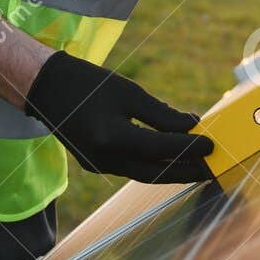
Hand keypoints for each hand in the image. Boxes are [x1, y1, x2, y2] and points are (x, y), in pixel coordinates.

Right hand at [23, 51, 213, 182]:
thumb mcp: (129, 92)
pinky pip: (132, 169)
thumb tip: (192, 126)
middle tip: (213, 168)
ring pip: (143, 174)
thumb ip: (161, 114)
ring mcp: (98, 165)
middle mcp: (104, 159)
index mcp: (111, 137)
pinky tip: (171, 159)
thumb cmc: (89, 84)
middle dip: (186, 172)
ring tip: (198, 167)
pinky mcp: (96, 164)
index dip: (189, 148)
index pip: (160, 149)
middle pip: (154, 173)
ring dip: (172, 171)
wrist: (46, 89)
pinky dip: (154, 164)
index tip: (212, 145)